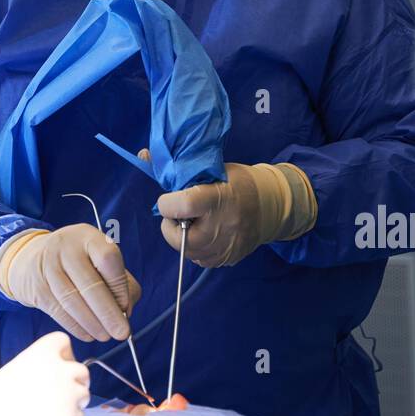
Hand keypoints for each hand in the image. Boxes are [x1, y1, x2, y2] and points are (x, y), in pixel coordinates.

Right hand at [0, 224, 140, 341]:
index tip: (126, 307)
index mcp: (88, 237)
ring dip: (93, 324)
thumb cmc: (78, 262)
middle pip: (90, 284)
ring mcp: (48, 267)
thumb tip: (125, 311)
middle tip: (122, 333)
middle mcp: (66, 248)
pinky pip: (59, 312)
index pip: (108, 258)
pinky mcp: (37, 288)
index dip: (119, 285)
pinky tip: (89, 335)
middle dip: (108, 313)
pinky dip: (76, 327)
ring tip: (106, 336)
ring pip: (73, 301)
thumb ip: (120, 282)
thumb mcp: (98, 259)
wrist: (31, 259)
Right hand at [0, 333, 89, 415]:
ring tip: (49, 413)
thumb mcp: (12, 371)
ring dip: (72, 402)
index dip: (62, 355)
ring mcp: (71, 394)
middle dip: (73, 381)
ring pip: (83, 394)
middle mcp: (62, 369)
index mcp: (43, 353)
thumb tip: (45, 372)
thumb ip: (35, 366)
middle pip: (81, 370)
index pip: (63, 342)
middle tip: (57, 394)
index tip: (55, 367)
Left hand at [155, 161, 316, 267]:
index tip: (169, 199)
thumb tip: (143, 154)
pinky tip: (209, 232)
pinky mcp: (225, 261)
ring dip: (183, 236)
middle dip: (171, 224)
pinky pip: (198, 258)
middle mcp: (220, 228)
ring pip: (185, 250)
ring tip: (198, 221)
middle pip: (176, 236)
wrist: (271, 207)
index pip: (182, 205)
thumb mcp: (214, 169)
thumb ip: (182, 170)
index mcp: (217, 199)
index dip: (168, 203)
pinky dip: (197, 246)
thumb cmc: (238, 183)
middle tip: (181, 213)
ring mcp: (223, 249)